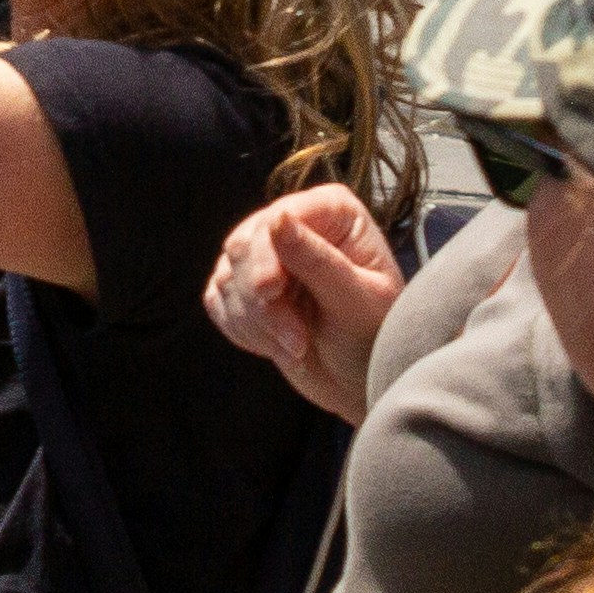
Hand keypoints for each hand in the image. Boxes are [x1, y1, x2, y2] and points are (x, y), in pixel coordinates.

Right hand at [206, 186, 406, 421]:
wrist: (361, 381)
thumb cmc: (376, 337)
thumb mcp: (356, 301)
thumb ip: (317, 260)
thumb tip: (278, 217)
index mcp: (331, 212)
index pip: (277, 218)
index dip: (266, 256)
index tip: (271, 294)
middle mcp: (293, 223)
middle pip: (243, 246)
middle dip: (264, 303)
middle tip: (297, 342)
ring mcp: (264, 253)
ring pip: (227, 276)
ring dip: (258, 323)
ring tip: (297, 348)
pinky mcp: (242, 285)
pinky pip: (217, 300)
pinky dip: (243, 329)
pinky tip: (277, 345)